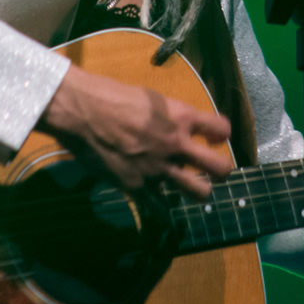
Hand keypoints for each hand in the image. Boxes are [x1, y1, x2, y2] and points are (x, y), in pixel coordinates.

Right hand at [41, 63, 232, 198]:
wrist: (81, 113)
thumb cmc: (111, 96)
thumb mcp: (150, 98)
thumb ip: (169, 115)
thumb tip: (176, 125)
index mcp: (181, 116)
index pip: (222, 129)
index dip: (221, 134)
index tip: (214, 137)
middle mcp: (177, 145)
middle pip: (220, 168)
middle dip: (221, 170)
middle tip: (213, 169)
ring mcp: (159, 169)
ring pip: (199, 192)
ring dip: (199, 190)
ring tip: (191, 187)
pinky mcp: (138, 187)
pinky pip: (160, 208)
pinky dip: (162, 208)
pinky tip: (160, 204)